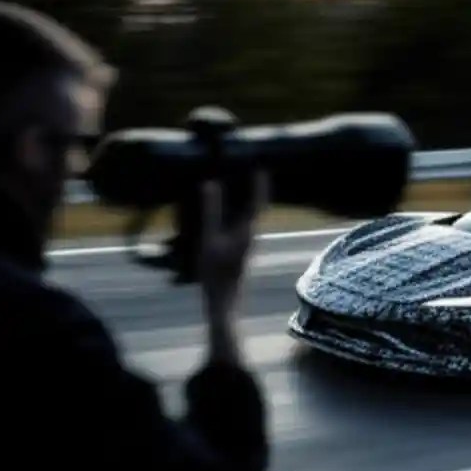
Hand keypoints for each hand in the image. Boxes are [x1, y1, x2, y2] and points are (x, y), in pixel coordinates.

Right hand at [199, 171, 267, 364]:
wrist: (224, 304)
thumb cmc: (215, 274)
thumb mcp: (208, 239)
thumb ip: (211, 211)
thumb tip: (211, 184)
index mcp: (247, 231)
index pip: (257, 201)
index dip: (259, 184)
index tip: (262, 166)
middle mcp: (251, 237)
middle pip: (256, 208)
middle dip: (255, 190)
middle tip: (254, 171)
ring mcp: (246, 246)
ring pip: (250, 218)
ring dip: (248, 202)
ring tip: (243, 186)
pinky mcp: (240, 253)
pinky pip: (242, 227)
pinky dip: (239, 214)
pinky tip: (231, 214)